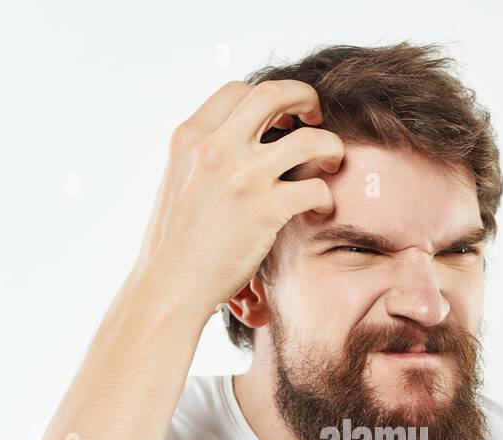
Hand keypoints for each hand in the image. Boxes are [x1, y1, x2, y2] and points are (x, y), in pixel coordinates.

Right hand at [135, 79, 344, 315]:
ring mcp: (243, 178)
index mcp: (190, 137)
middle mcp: (217, 148)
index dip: (268, 98)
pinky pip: (316, 188)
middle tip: (314, 118)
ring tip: (331, 161)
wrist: (170, 286)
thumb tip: (237, 140)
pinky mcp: (266, 211)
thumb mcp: (178, 180)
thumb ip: (204, 155)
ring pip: (310, 139)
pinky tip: (320, 208)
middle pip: (276, 94)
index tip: (281, 118)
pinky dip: (326, 196)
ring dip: (330, 145)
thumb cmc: (174, 243)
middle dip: (305, 97)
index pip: (239, 90)